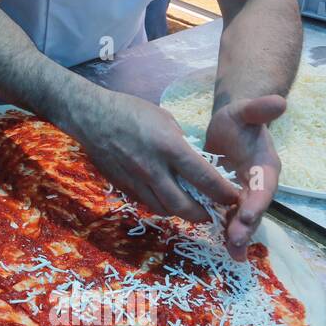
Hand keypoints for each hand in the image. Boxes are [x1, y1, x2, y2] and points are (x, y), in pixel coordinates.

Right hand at [71, 88, 239, 222]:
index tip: (233, 197)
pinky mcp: (123, 186)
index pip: (205, 179)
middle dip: (204, 214)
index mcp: (169, 147)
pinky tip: (167, 198)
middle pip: (184, 206)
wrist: (92, 116)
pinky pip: (147, 203)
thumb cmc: (131, 110)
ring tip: (192, 208)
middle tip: (213, 212)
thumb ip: (180, 143)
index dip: (223, 193)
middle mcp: (153, 169)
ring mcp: (136, 181)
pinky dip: (161, 205)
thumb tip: (193, 159)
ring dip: (182, 213)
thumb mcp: (165, 119)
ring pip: (165, 210)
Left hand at [204, 95, 285, 258]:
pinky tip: (222, 250)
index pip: (263, 187)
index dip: (256, 201)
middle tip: (234, 243)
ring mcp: (244, 195)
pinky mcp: (229, 200)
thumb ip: (259, 109)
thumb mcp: (244, 111)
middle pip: (254, 209)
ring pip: (243, 219)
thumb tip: (280, 101)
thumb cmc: (238, 119)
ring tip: (231, 254)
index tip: (245, 214)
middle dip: (246, 227)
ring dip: (238, 237)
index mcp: (265, 167)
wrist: (230, 128)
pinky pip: (229, 219)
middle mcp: (258, 186)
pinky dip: (226, 234)